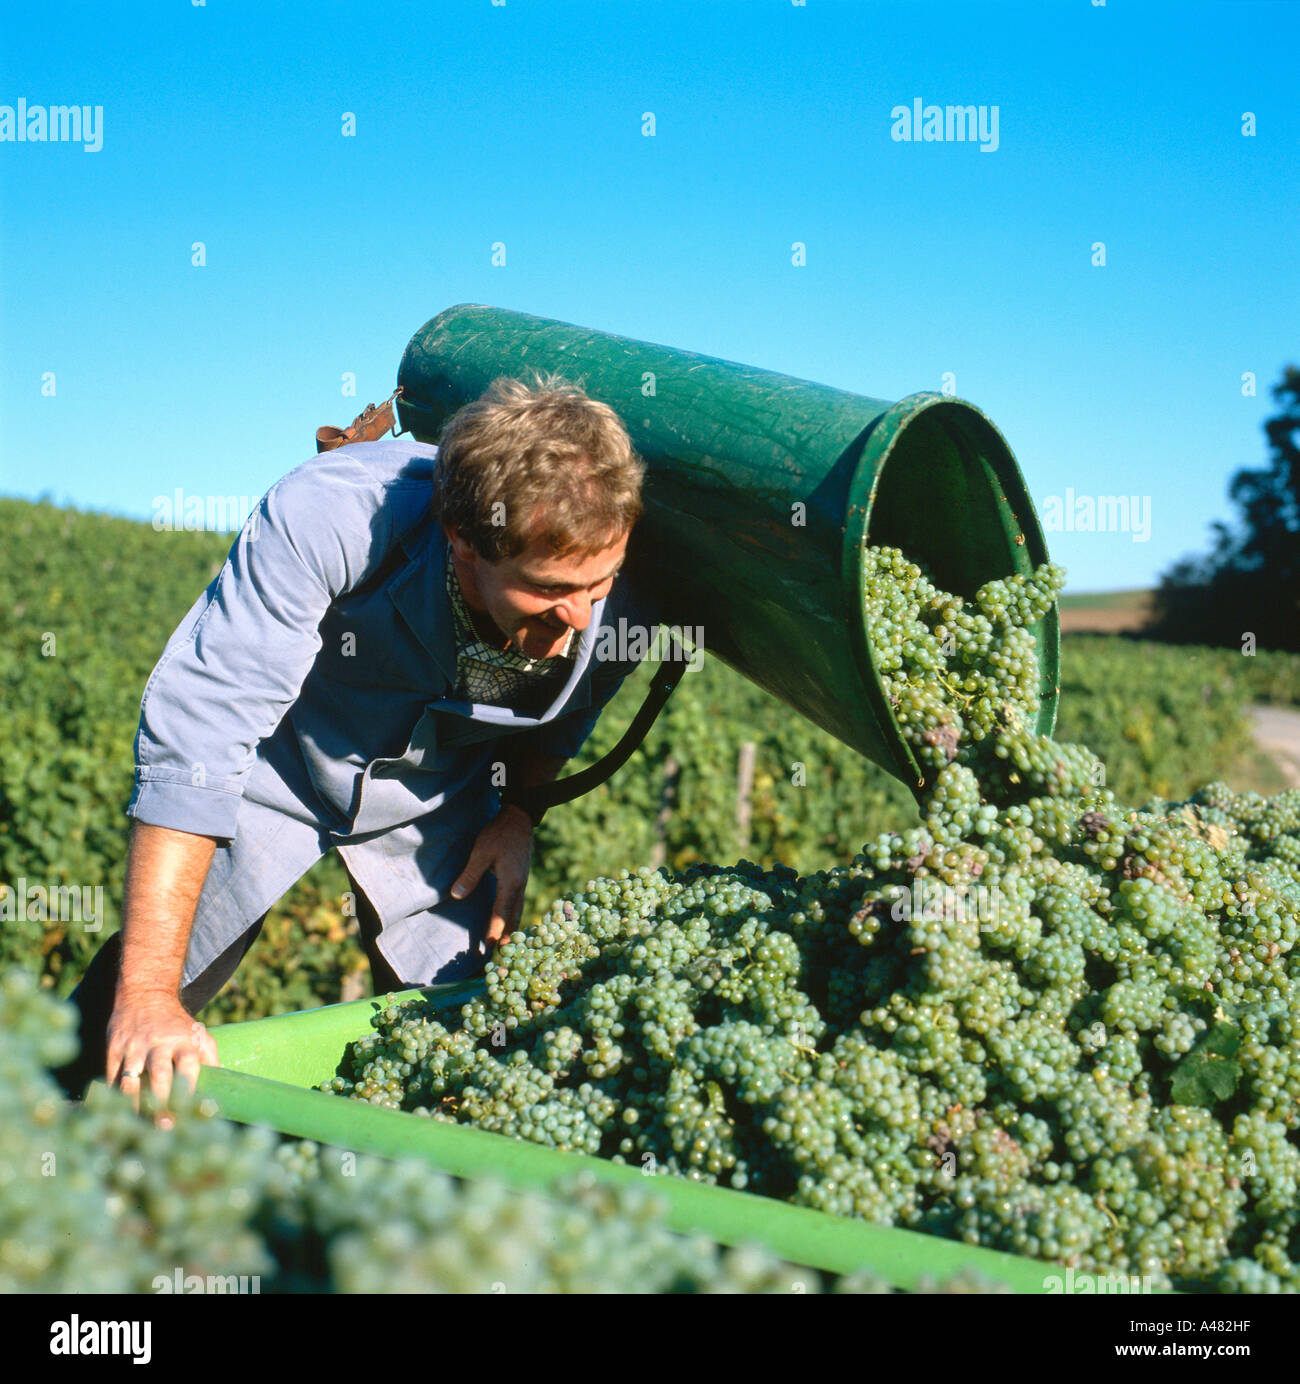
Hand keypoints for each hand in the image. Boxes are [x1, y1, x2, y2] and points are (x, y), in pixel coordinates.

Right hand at [106, 992, 218, 1127]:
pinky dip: (114, 1097)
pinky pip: (112, 1078)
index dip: (190, 1087)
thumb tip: (222, 1086)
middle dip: (162, 1102)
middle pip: (159, 1075)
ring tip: (138, 1126)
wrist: (145, 994)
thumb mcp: (199, 1033)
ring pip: (130, 1080)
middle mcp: (159, 1044)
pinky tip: (117, 1114)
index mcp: (184, 1040)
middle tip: (165, 1126)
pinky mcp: (114, 1050)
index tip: (190, 1110)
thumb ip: (210, 1057)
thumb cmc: (176, 1023)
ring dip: (134, 1105)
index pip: (189, 1065)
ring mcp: (134, 1047)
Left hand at [448, 805, 533, 946]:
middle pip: (513, 917)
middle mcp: (519, 886)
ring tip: (504, 945)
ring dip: (511, 928)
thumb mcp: (481, 852)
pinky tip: (507, 921)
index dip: (495, 931)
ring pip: (517, 911)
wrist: (519, 819)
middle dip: (506, 937)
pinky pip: (517, 904)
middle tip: (499, 956)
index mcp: (511, 882)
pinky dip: (512, 916)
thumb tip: (457, 895)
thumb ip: (470, 875)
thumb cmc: (499, 834)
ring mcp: (522, 883)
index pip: (501, 913)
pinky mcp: (521, 879)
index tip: (489, 948)